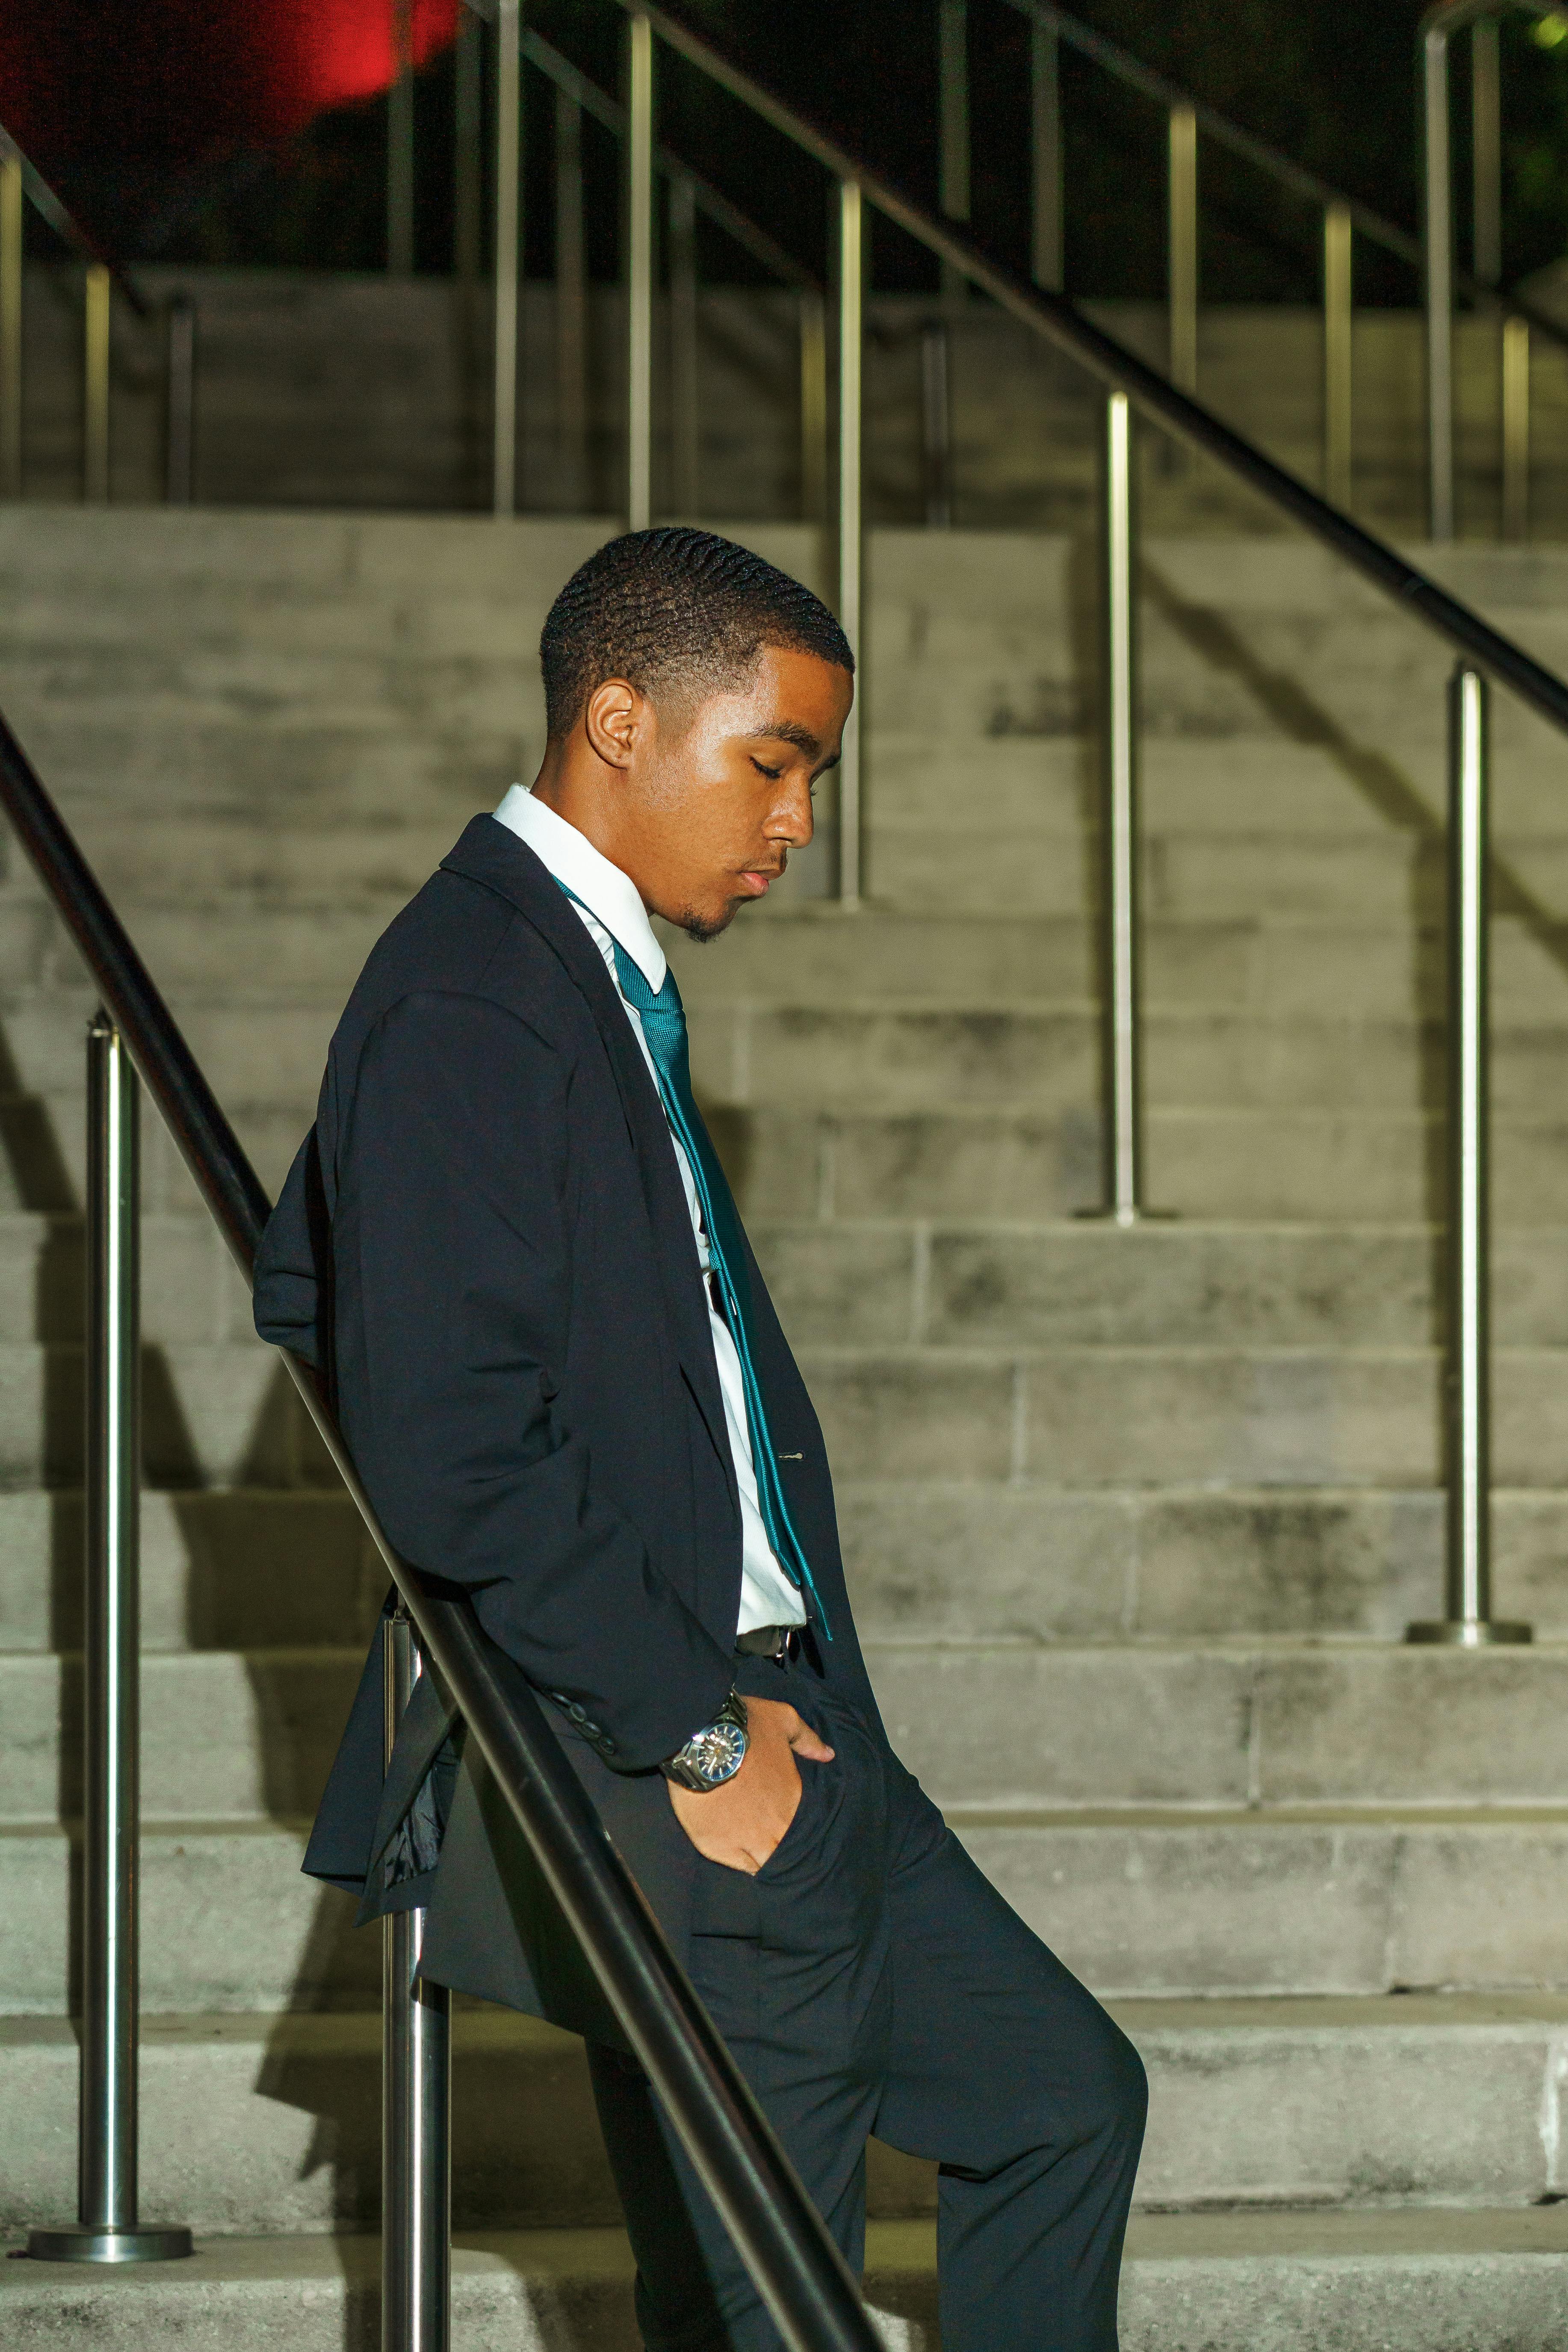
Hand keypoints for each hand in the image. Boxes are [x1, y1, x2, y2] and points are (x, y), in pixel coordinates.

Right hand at [668, 1696, 834, 1874]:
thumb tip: (828, 1755)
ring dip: (765, 1857)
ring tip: (757, 1850)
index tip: (785, 1818)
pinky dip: (742, 1862)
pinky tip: (741, 1854)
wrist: (700, 1737)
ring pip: (766, 1863)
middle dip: (782, 1846)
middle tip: (771, 1836)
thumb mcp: (783, 1720)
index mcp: (793, 1800)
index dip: (795, 1825)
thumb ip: (807, 1739)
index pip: (804, 1827)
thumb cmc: (744, 1727)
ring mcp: (746, 1840)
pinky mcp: (717, 1846)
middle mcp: (775, 1826)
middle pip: (786, 1850)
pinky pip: (739, 1866)